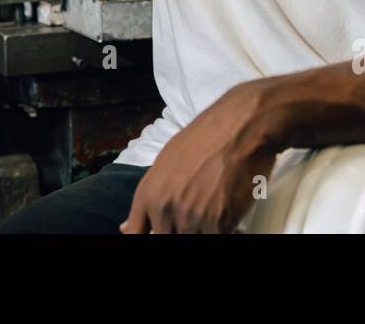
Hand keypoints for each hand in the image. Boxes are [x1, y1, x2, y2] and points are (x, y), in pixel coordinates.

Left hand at [121, 82, 279, 233]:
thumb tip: (126, 227)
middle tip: (199, 207)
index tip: (160, 230)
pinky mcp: (218, 224)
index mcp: (148, 195)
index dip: (148, 235)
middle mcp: (164, 210)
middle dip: (183, 229)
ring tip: (216, 205)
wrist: (239, 126)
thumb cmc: (204, 138)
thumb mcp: (165, 162)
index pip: (136, 233)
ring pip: (194, 238)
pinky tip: (230, 210)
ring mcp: (191, 219)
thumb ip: (148, 199)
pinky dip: (227, 228)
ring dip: (206, 228)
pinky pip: (219, 237)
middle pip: (168, 238)